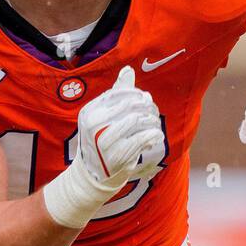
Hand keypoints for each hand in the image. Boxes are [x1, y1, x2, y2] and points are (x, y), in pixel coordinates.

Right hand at [76, 65, 165, 189]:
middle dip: (147, 106)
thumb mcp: (103, 117)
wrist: (94, 174)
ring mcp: (105, 141)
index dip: (137, 94)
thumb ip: (116, 94)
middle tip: (153, 112)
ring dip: (152, 121)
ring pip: (138, 119)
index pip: (119, 94)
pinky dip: (154, 134)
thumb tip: (128, 70)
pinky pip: (143, 137)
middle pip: (131, 105)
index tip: (145, 100)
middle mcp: (94, 125)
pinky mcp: (118, 155)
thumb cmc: (101, 140)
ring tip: (154, 125)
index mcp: (89, 112)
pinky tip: (156, 136)